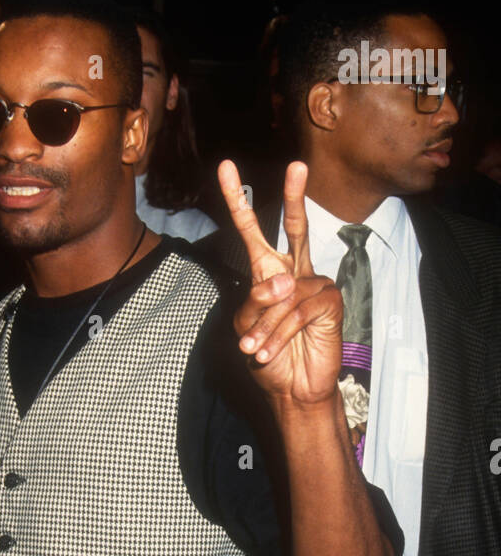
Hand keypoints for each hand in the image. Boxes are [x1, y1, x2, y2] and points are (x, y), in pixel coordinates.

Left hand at [218, 159, 342, 407]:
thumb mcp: (246, 328)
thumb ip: (254, 302)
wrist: (291, 390)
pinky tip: (269, 352)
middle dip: (295, 196)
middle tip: (297, 165)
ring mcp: (315, 285)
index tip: (226, 168)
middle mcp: (294, 272)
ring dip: (264, 326)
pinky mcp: (330, 302)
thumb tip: (281, 282)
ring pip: (282, 292)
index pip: (252, 232)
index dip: (238, 202)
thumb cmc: (268, 357)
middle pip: (295, 227)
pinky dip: (280, 333)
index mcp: (268, 273)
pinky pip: (298, 310)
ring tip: (255, 351)